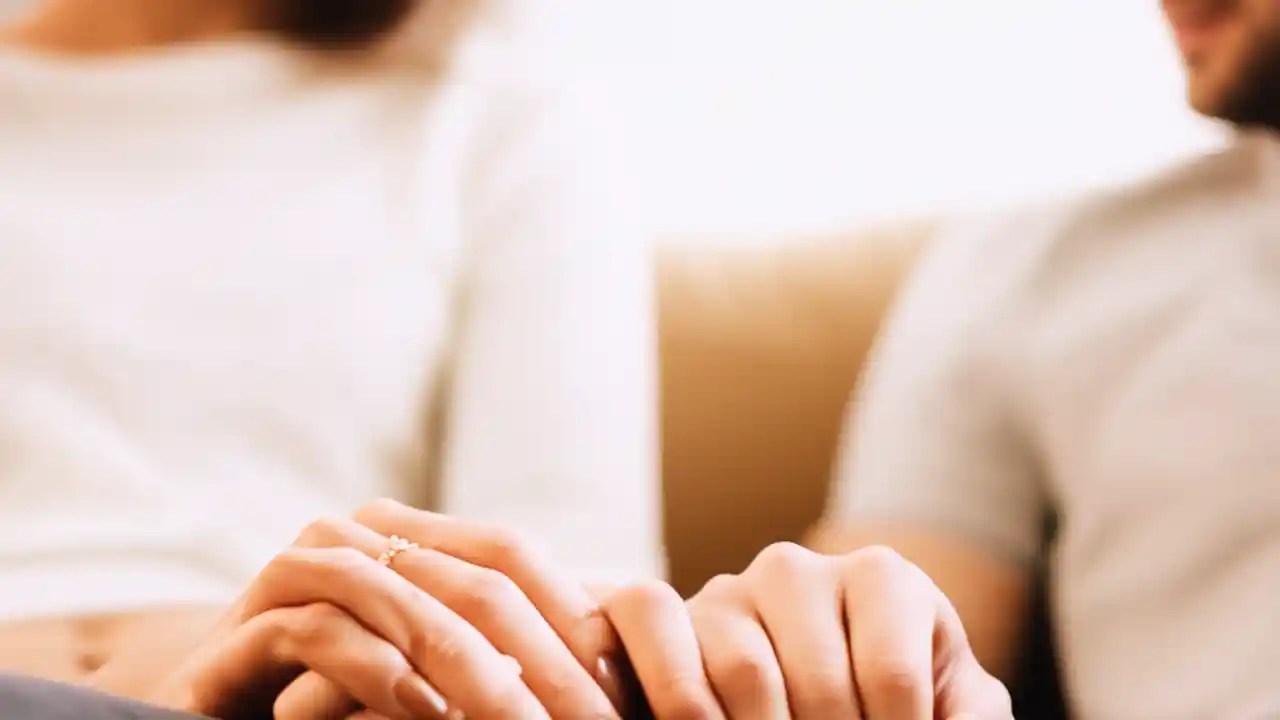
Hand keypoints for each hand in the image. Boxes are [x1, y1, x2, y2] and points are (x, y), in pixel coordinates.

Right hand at [271, 499, 627, 719]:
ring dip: (473, 667)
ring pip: (405, 597)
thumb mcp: (430, 684)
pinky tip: (427, 711)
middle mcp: (354, 540)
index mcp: (406, 540)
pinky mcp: (242, 628)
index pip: (512, 558)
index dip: (575, 617)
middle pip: (473, 579)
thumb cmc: (334, 709)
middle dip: (543, 659)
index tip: (621, 690)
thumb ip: (496, 668)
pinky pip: (320, 630)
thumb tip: (601, 695)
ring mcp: (296, 576)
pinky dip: (381, 671)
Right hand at [604, 543, 1011, 719]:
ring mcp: (729, 589)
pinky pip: (676, 668)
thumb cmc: (891, 705)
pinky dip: (694, 716)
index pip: (891, 678)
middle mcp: (798, 567)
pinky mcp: (669, 615)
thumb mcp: (947, 708)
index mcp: (881, 578)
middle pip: (819, 685)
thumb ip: (971, 715)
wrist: (817, 696)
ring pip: (745, 677)